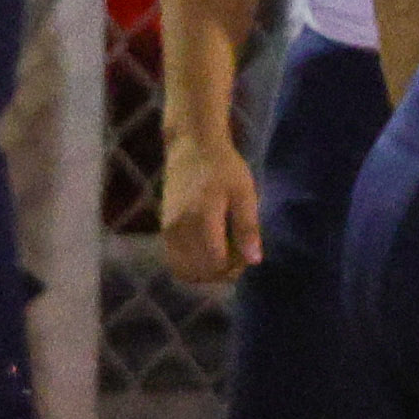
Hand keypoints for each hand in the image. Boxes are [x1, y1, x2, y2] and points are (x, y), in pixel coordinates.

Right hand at [158, 135, 261, 284]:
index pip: (216, 264)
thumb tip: (254, 260)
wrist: (192, 146)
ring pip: (184, 270)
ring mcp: (168, 230)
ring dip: (206, 271)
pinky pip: (174, 261)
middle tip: (237, 252)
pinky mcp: (164, 229)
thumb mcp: (244, 193)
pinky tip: (208, 250)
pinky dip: (192, 265)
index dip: (235, 266)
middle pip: (200, 272)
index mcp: (202, 220)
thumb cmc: (224, 167)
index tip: (247, 251)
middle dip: (222, 271)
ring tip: (223, 253)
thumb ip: (247, 228)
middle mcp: (179, 229)